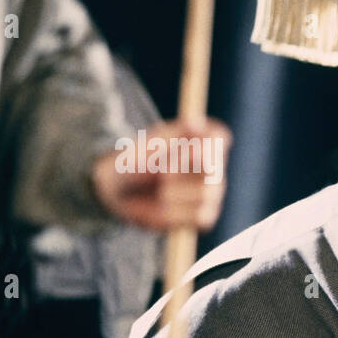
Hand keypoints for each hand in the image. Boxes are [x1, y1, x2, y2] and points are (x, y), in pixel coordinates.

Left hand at [92, 118, 229, 230]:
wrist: (118, 192)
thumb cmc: (133, 162)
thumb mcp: (145, 144)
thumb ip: (171, 133)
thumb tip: (195, 122)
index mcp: (200, 140)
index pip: (219, 136)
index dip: (206, 142)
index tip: (182, 145)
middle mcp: (213, 165)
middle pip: (215, 166)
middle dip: (181, 168)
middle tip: (160, 172)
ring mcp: (212, 192)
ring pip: (206, 192)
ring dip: (174, 192)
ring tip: (160, 191)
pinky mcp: (206, 215)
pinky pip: (200, 215)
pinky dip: (177, 213)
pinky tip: (164, 207)